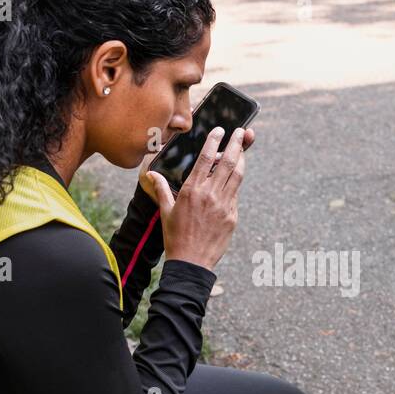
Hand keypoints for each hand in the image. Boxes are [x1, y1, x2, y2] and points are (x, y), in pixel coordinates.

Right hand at [145, 125, 249, 270]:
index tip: (220, 130)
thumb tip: (151, 174)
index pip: (206, 158)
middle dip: (237, 144)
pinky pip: (236, 195)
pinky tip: (234, 178)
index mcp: (192, 190)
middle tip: (243, 132)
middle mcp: (209, 194)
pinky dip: (235, 184)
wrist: (191, 262)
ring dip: (242, 160)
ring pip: (237, 176)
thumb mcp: (165, 211)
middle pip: (228, 162)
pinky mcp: (232, 216)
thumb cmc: (175, 237)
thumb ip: (161, 189)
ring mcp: (223, 205)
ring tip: (243, 150)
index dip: (215, 141)